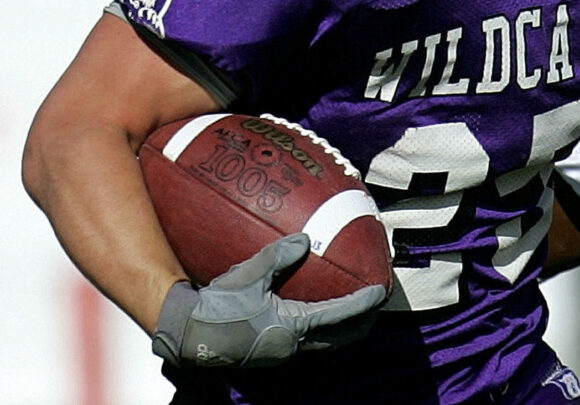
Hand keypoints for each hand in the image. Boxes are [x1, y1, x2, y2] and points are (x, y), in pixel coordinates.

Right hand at [151, 233, 387, 367]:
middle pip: (339, 338)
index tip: (380, 292)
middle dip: (361, 322)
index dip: (362, 304)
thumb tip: (305, 239)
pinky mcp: (270, 352)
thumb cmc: (216, 306)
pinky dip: (322, 329)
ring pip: (324, 343)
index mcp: (291, 328)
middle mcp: (291, 346)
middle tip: (376, 304)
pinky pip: (306, 341)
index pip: (339, 316)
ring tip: (355, 311)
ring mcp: (280, 352)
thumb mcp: (249, 275)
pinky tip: (317, 314)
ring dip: (343, 328)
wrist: (187, 335)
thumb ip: (278, 256)